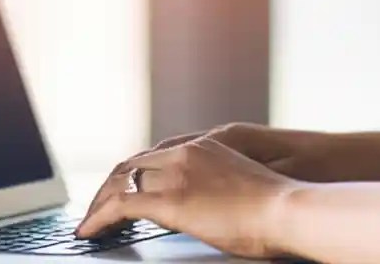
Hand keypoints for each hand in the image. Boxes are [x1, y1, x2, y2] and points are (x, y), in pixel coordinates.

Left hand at [78, 123, 322, 239]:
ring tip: (88, 225)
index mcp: (204, 146)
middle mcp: (186, 152)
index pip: (153, 156)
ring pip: (120, 182)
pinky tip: (89, 232)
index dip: (131, 174)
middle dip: (109, 188)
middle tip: (96, 210)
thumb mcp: (244, 185)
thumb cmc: (280, 206)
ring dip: (98, 204)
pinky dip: (98, 219)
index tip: (120, 191)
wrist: (291, 208)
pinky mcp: (170, 199)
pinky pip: (120, 206)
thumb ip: (220, 186)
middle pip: (131, 165)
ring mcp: (176, 173)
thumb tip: (211, 207)